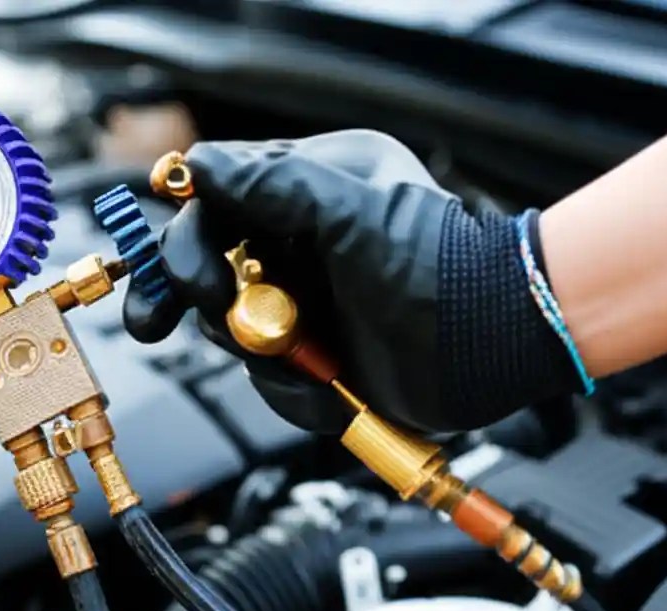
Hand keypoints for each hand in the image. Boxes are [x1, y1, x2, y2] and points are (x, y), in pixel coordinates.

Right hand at [124, 131, 579, 433]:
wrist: (494, 347)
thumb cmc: (441, 270)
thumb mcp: (352, 214)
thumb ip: (273, 183)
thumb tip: (201, 164)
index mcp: (311, 188)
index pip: (219, 199)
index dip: (188, 234)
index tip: (181, 271)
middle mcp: (301, 240)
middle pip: (209, 263)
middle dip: (193, 296)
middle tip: (172, 318)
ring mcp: (307, 298)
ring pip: (232, 327)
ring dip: (254, 350)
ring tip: (297, 357)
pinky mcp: (318, 353)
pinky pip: (269, 374)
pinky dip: (289, 389)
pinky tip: (323, 388)